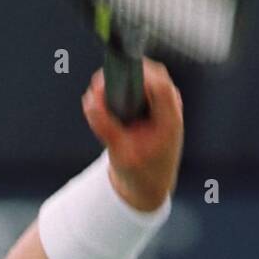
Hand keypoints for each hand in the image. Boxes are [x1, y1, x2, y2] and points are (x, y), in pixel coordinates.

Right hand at [81, 58, 183, 211]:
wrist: (150, 186)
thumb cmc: (140, 173)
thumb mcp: (119, 154)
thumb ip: (104, 126)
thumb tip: (88, 99)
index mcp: (170, 120)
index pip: (158, 83)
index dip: (135, 75)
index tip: (110, 80)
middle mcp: (170, 106)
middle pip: (150, 72)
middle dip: (124, 74)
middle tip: (99, 88)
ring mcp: (163, 101)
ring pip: (143, 73)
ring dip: (122, 80)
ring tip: (102, 97)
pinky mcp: (154, 101)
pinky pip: (138, 82)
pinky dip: (122, 87)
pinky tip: (109, 103)